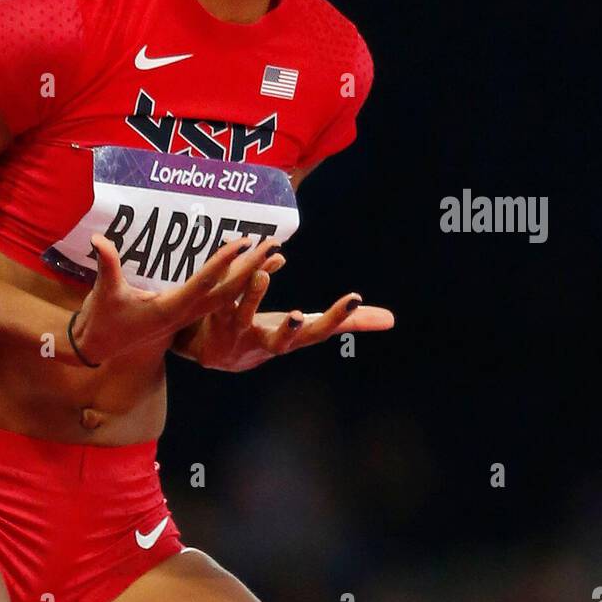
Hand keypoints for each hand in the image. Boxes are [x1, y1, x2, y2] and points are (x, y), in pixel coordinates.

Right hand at [69, 232, 285, 365]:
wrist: (102, 349)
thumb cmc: (105, 321)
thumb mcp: (105, 292)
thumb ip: (106, 265)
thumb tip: (99, 239)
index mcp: (171, 309)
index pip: (203, 283)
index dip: (223, 262)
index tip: (243, 243)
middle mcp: (186, 313)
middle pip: (227, 291)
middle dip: (251, 268)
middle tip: (273, 244)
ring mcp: (190, 315)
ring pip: (229, 295)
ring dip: (253, 276)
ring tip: (276, 255)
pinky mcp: (189, 314)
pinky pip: (222, 298)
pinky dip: (240, 282)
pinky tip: (255, 269)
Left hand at [175, 263, 394, 371]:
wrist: (210, 350)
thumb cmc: (267, 335)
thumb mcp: (307, 330)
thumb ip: (345, 324)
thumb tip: (391, 320)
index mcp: (290, 342)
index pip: (318, 334)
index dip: (336, 319)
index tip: (354, 299)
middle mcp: (264, 342)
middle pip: (282, 339)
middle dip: (293, 329)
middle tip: (301, 316)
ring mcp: (236, 331)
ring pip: (243, 312)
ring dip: (253, 294)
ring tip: (263, 271)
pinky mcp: (212, 315)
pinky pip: (220, 294)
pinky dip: (230, 273)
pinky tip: (241, 251)